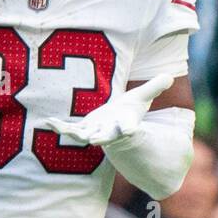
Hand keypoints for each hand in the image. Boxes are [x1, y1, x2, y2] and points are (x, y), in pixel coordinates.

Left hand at [44, 74, 173, 146]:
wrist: (117, 123)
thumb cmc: (130, 110)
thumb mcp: (142, 97)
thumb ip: (154, 87)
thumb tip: (169, 76)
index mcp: (125, 125)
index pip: (129, 128)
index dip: (129, 129)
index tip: (129, 130)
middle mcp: (109, 132)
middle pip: (105, 137)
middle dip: (100, 138)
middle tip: (94, 141)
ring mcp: (94, 132)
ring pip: (82, 136)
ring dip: (72, 134)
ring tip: (60, 129)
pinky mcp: (83, 129)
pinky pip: (69, 129)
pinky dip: (59, 126)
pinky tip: (47, 121)